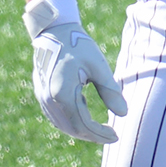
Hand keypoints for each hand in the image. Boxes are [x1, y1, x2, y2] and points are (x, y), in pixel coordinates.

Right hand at [24, 0, 127, 143]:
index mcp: (63, 93)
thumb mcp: (98, 65)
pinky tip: (84, 115)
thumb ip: (110, 90)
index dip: (100, 134)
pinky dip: (71, 121)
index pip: (83, 124)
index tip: (116, 135)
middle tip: (110, 135)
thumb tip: (123, 114)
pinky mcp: (41, 93)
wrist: (53, 30)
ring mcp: (42, 97)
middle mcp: (49, 99)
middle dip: (92, 135)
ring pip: (62, 125)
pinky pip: (56, 116)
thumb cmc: (78, 45)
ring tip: (99, 129)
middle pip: (72, 129)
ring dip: (81, 130)